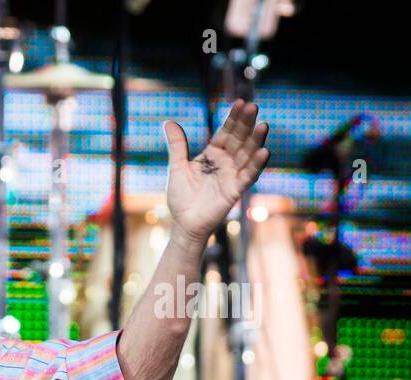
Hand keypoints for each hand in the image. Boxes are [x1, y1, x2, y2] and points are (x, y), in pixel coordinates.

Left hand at [164, 99, 269, 248]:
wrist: (183, 224)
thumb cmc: (181, 197)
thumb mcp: (176, 167)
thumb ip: (177, 145)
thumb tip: (169, 121)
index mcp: (213, 154)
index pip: (226, 132)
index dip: (233, 118)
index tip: (240, 102)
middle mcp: (226, 162)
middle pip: (239, 139)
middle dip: (246, 124)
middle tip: (253, 106)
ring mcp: (233, 175)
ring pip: (248, 154)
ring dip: (256, 140)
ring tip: (263, 125)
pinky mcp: (236, 190)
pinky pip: (249, 175)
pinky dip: (256, 164)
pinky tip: (264, 151)